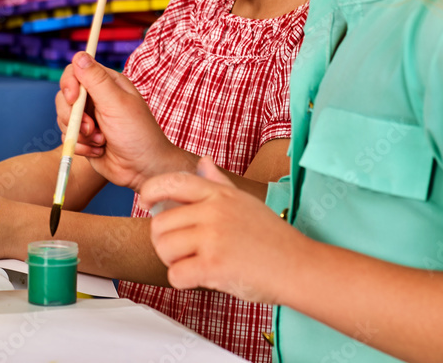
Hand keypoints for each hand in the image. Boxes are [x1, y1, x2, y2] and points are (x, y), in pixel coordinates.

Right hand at [57, 52, 188, 190]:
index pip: (76, 71)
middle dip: (73, 116)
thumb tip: (79, 55)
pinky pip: (68, 138)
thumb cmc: (137, 134)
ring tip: (100, 141)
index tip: (72, 99)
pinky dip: (81, 147)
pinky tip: (99, 151)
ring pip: (64, 118)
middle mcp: (97, 98)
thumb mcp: (116, 104)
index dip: (69, 83)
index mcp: (107, 84)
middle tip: (90, 128)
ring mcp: (90, 118)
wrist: (143, 169)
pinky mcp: (85, 137)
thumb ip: (96, 80)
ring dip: (80, 134)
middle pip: (65, 96)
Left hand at [141, 157, 305, 302]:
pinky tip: (199, 278)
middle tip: (181, 251)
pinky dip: (182, 281)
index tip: (145, 202)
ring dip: (172, 262)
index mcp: (219, 194)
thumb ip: (218, 183)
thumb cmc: (272, 238)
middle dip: (163, 241)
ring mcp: (213, 237)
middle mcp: (214, 211)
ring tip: (192, 264)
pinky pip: (175, 274)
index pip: (173, 182)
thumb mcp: (244, 201)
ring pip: (163, 248)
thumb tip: (204, 161)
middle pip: (160, 223)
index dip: (151, 191)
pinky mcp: (214, 265)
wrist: (298, 266)